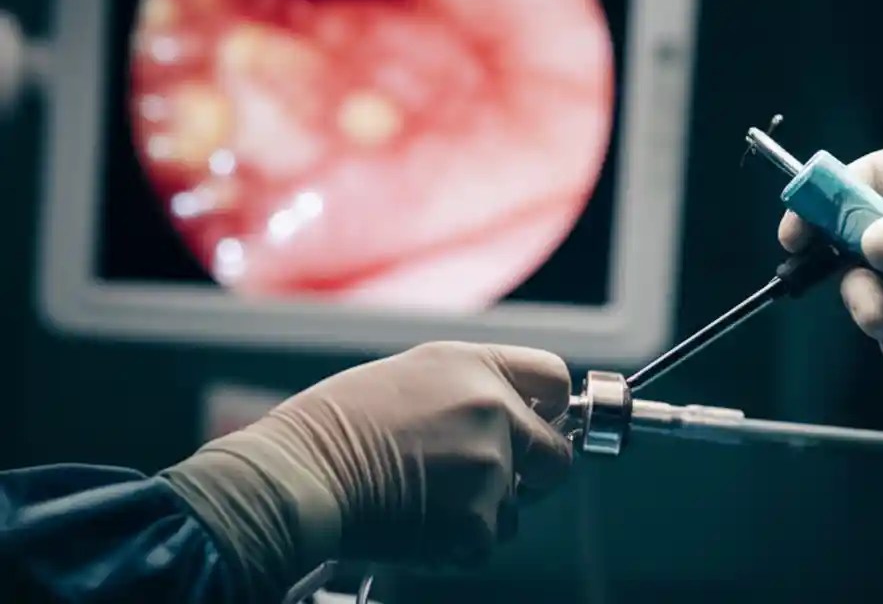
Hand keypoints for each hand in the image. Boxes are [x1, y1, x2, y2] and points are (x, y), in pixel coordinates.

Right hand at [162, 341, 572, 597]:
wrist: (299, 475)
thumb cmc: (338, 425)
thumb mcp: (415, 374)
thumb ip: (475, 387)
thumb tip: (518, 414)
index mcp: (477, 368)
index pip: (556, 381)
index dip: (550, 408)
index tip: (539, 423)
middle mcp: (493, 412)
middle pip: (556, 454)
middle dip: (532, 472)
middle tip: (486, 478)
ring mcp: (489, 470)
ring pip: (517, 506)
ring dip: (485, 509)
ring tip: (427, 496)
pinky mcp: (475, 524)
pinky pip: (488, 540)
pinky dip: (459, 541)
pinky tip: (418, 521)